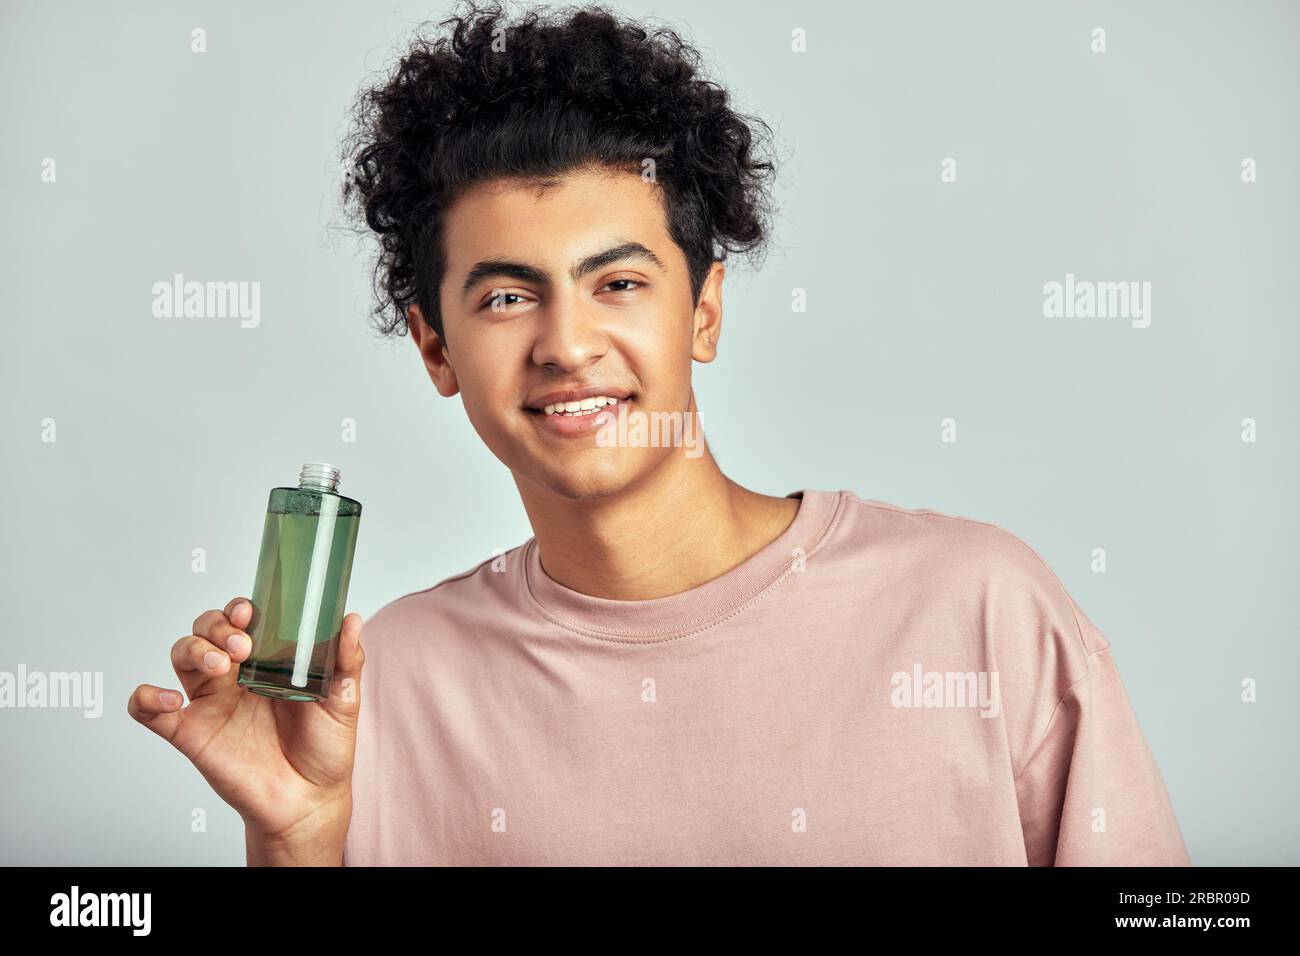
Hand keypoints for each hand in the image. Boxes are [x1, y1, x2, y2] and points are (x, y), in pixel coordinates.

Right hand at [128, 597, 364, 860]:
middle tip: (243, 647)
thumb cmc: (325, 748)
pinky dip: (146, 697)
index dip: (239, 608)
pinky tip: (169, 699)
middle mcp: (236, 675)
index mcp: (268, 659)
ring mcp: (211, 702)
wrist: (309, 801)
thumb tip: (352, 619)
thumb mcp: (343, 699)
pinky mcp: (191, 733)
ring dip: (194, 649)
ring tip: (222, 666)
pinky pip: (148, 710)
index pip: (243, 618)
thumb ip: (346, 660)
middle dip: (218, 627)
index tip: (250, 612)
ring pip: (181, 655)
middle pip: (207, 629)